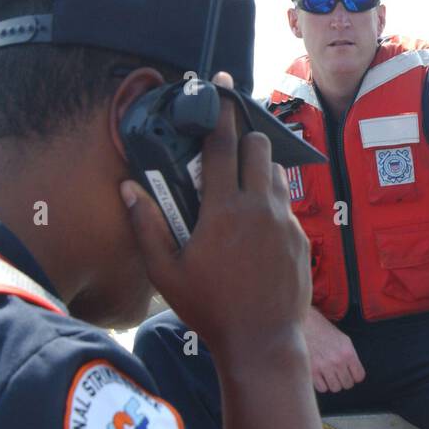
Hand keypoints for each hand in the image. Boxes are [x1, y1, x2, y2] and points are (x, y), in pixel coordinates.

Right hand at [121, 71, 311, 361]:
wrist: (261, 342)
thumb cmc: (209, 309)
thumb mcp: (166, 272)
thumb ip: (146, 225)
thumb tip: (128, 189)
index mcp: (223, 209)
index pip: (224, 144)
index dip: (222, 111)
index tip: (220, 86)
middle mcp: (259, 207)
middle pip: (259, 147)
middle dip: (245, 136)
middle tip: (228, 143)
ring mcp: (285, 221)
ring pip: (276, 172)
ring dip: (260, 168)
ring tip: (239, 185)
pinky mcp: (301, 237)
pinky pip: (286, 203)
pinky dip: (270, 200)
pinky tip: (255, 224)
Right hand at [304, 306, 365, 393]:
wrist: (304, 324)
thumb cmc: (323, 331)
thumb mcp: (343, 339)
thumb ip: (350, 356)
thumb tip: (354, 373)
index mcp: (348, 352)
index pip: (359, 376)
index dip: (355, 376)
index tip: (350, 374)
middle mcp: (338, 361)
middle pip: (347, 384)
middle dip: (344, 380)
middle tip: (338, 373)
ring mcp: (324, 367)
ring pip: (335, 388)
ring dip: (333, 383)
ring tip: (329, 374)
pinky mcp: (311, 371)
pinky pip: (322, 388)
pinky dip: (322, 384)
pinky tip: (320, 375)